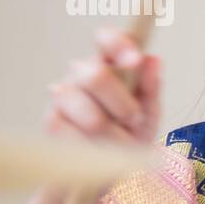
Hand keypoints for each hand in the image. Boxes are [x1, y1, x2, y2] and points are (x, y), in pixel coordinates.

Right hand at [44, 26, 160, 143]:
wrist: (115, 163)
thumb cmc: (133, 131)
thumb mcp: (149, 110)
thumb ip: (150, 86)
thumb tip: (152, 60)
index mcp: (109, 63)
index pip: (107, 39)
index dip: (118, 44)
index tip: (135, 59)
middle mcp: (81, 73)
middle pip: (95, 75)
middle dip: (122, 104)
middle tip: (134, 119)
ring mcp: (62, 95)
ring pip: (89, 114)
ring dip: (112, 134)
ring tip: (119, 141)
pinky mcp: (52, 120)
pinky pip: (74, 134)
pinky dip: (94, 147)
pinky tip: (98, 148)